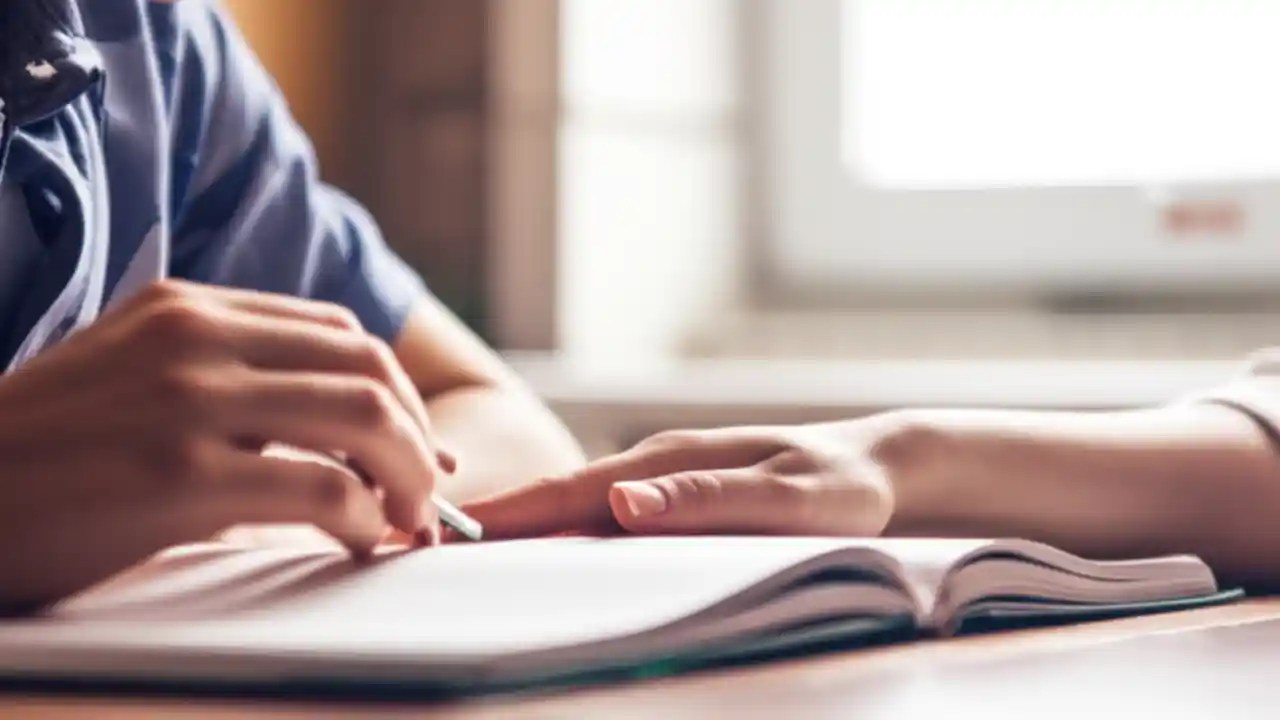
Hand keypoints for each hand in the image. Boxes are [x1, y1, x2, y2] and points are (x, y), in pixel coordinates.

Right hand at [0, 280, 450, 610]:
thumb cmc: (40, 457)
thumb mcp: (130, 380)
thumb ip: (222, 379)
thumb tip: (333, 430)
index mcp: (187, 309)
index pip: (338, 332)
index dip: (396, 392)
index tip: (418, 446)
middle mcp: (195, 338)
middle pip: (366, 367)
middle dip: (417, 435)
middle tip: (426, 494)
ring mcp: (188, 400)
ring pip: (362, 416)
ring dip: (408, 477)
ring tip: (408, 524)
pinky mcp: (179, 473)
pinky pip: (322, 489)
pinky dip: (363, 519)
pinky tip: (357, 542)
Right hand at [461, 416, 913, 538]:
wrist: (878, 463)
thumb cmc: (842, 483)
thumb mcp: (790, 497)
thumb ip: (710, 500)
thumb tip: (622, 503)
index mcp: (670, 463)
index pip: (572, 493)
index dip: (510, 516)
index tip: (448, 534)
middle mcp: (656, 467)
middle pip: (559, 500)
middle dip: (495, 524)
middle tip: (423, 548)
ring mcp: (664, 480)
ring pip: (578, 509)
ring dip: (525, 531)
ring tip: (465, 560)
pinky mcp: (676, 498)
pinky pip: (606, 519)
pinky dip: (566, 534)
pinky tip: (548, 556)